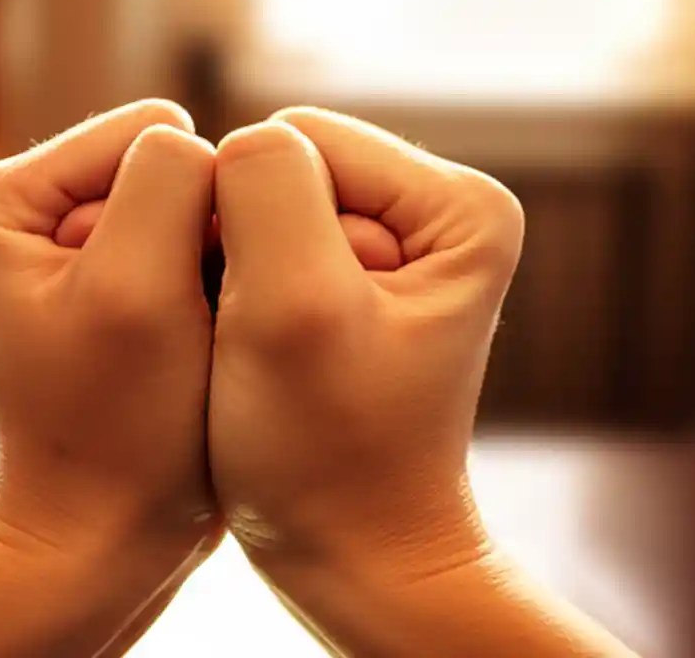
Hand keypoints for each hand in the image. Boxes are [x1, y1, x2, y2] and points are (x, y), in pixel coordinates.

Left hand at [0, 99, 219, 653]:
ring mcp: (80, 251)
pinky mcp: (122, 287)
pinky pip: (204, 254)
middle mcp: (32, 213)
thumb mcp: (138, 284)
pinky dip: (222, 296)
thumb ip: (171, 177)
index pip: (154, 135)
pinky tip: (206, 350)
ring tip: (198, 344)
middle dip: (205, 244)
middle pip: (177, 171)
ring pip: (202, 213)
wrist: (111, 539)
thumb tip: (207, 144)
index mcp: (4, 196)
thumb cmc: (119, 426)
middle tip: (190, 330)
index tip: (174, 304)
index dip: (191, 215)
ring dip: (221, 273)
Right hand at [210, 107, 520, 569]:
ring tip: (259, 356)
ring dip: (236, 278)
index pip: (296, 138)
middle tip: (260, 345)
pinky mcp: (358, 287)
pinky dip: (241, 300)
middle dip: (244, 250)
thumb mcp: (292, 308)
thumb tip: (238, 141)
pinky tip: (257, 359)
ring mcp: (398, 252)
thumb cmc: (329, 452)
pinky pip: (264, 251)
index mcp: (459, 204)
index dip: (247, 221)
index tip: (264, 317)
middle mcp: (439, 215)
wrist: (354, 556)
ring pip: (261, 211)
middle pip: (282, 170)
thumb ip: (265, 189)